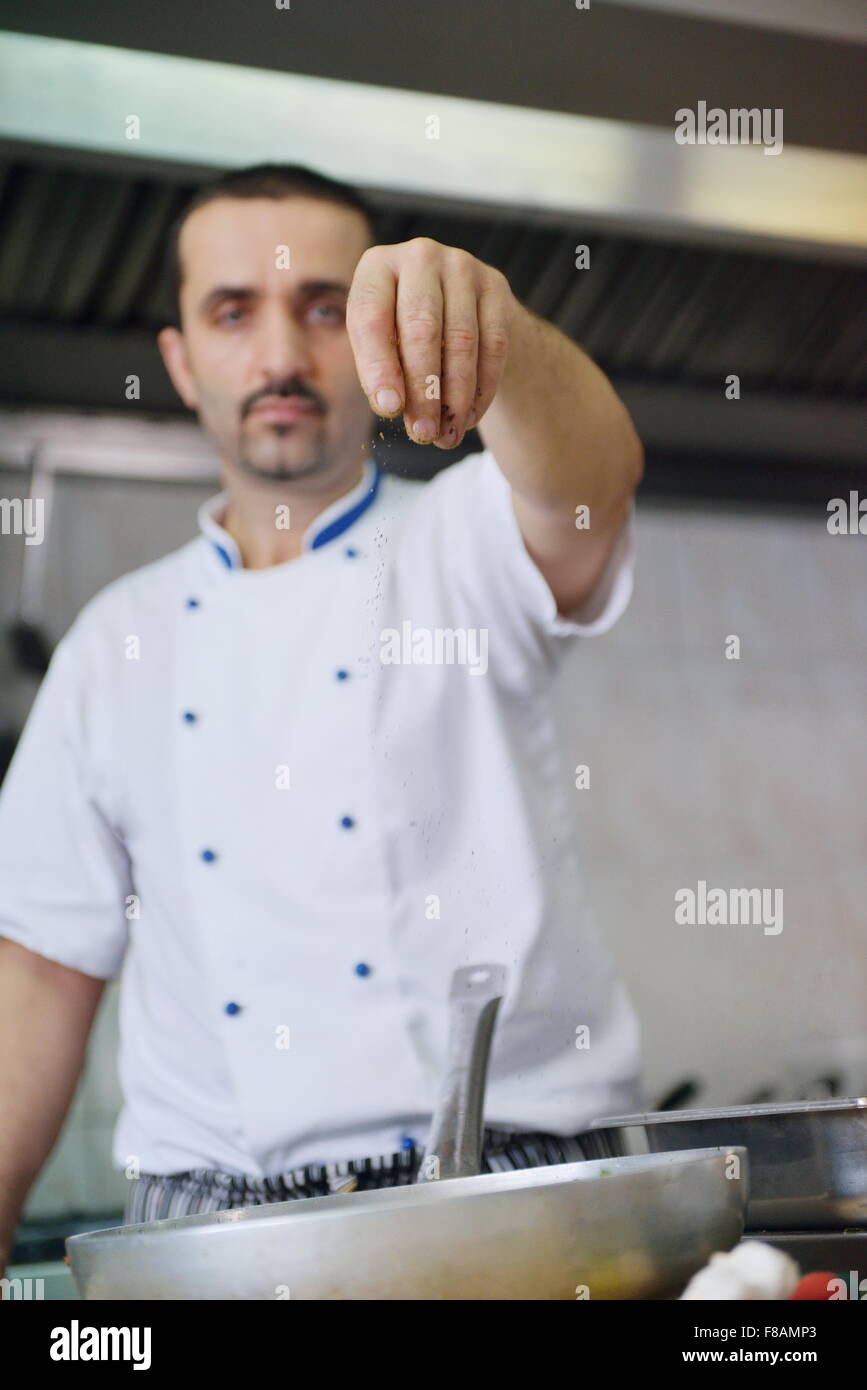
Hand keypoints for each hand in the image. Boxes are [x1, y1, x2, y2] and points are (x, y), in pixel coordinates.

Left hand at [346, 237, 514, 448]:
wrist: (460, 308)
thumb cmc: (404, 333)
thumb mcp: (381, 345)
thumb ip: (381, 372)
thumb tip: (393, 407)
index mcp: (377, 267)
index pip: (373, 318)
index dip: (379, 366)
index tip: (389, 410)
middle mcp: (419, 256)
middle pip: (422, 328)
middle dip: (422, 389)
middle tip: (422, 433)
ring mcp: (462, 266)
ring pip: (462, 340)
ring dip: (455, 397)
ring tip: (446, 434)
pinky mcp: (495, 286)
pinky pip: (494, 345)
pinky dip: (482, 388)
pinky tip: (469, 417)